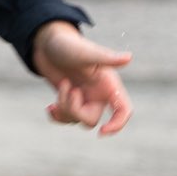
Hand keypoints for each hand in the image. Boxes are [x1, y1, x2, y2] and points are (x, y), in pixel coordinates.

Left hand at [31, 20, 133, 135]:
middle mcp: (99, 93)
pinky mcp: (70, 99)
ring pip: (77, 120)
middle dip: (74, 109)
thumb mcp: (85, 52)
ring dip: (64, 109)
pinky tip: (50, 108)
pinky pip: (67, 119)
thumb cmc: (68, 44)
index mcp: (108, 83)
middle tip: (65, 86)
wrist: (47, 42)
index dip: (117, 124)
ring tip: (61, 85)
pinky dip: (57, 116)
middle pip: (92, 119)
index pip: (123, 110)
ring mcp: (84, 97)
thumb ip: (106, 57)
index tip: (102, 133)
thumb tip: (129, 57)